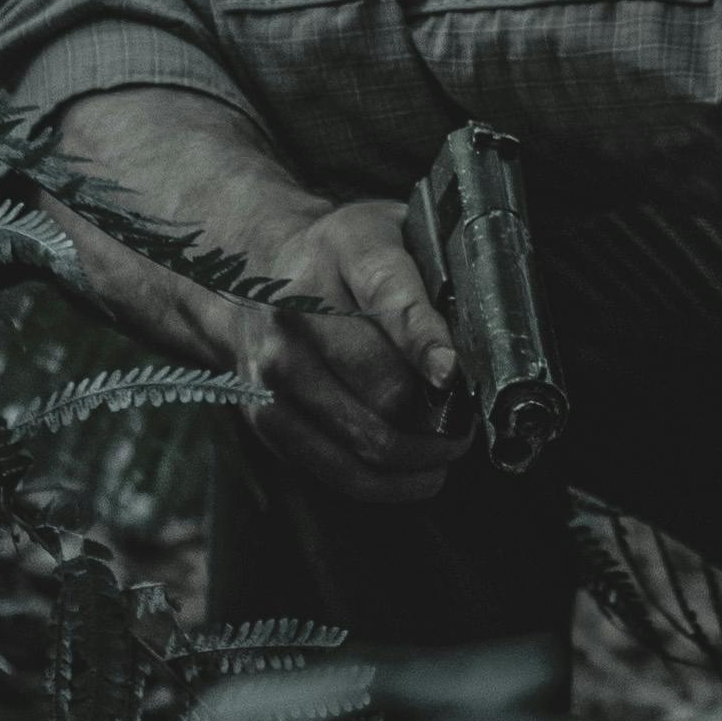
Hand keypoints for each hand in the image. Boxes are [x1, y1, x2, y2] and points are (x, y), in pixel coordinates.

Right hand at [36, 91, 475, 502]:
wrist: (251, 269)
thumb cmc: (343, 256)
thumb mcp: (390, 236)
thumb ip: (429, 279)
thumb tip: (464, 352)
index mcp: (342, 253)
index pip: (393, 302)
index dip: (426, 344)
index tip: (452, 375)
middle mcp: (296, 317)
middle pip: (386, 391)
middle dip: (443, 415)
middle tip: (470, 419)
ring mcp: (274, 373)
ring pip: (366, 442)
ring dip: (423, 458)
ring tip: (451, 449)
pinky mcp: (266, 417)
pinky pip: (338, 472)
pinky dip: (389, 483)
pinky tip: (421, 474)